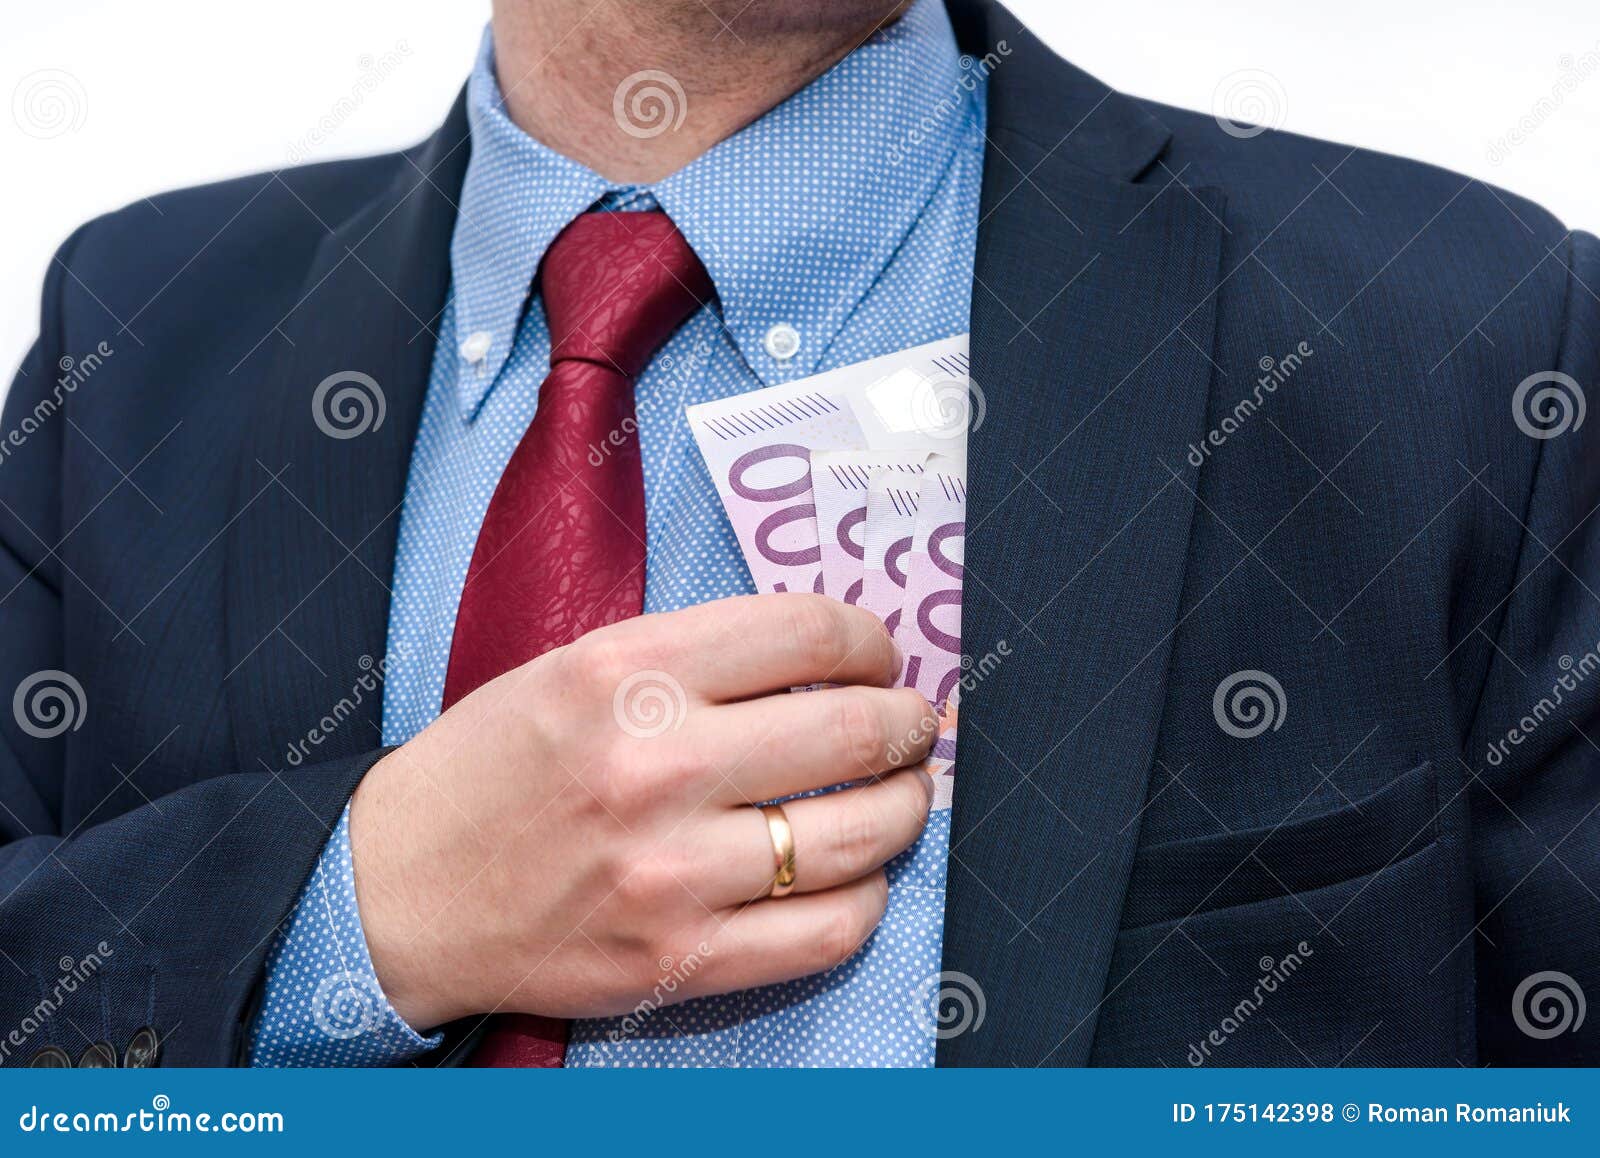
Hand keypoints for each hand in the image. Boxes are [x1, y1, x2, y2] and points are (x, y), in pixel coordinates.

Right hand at [349, 593, 936, 1029]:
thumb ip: (694, 654)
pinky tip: (855, 872)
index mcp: (626, 672)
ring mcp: (672, 870)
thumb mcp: (574, 666)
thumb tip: (828, 655)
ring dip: (905, 807)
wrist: (400, 888)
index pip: (808, 632)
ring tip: (901, 794)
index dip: (870, 641)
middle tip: (911, 724)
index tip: (876, 656)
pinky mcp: (679, 957)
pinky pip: (827, 930)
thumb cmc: (493, 766)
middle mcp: (655, 766)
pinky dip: (866, 896)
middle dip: (907, 722)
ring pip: (858, 834)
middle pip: (852, 729)